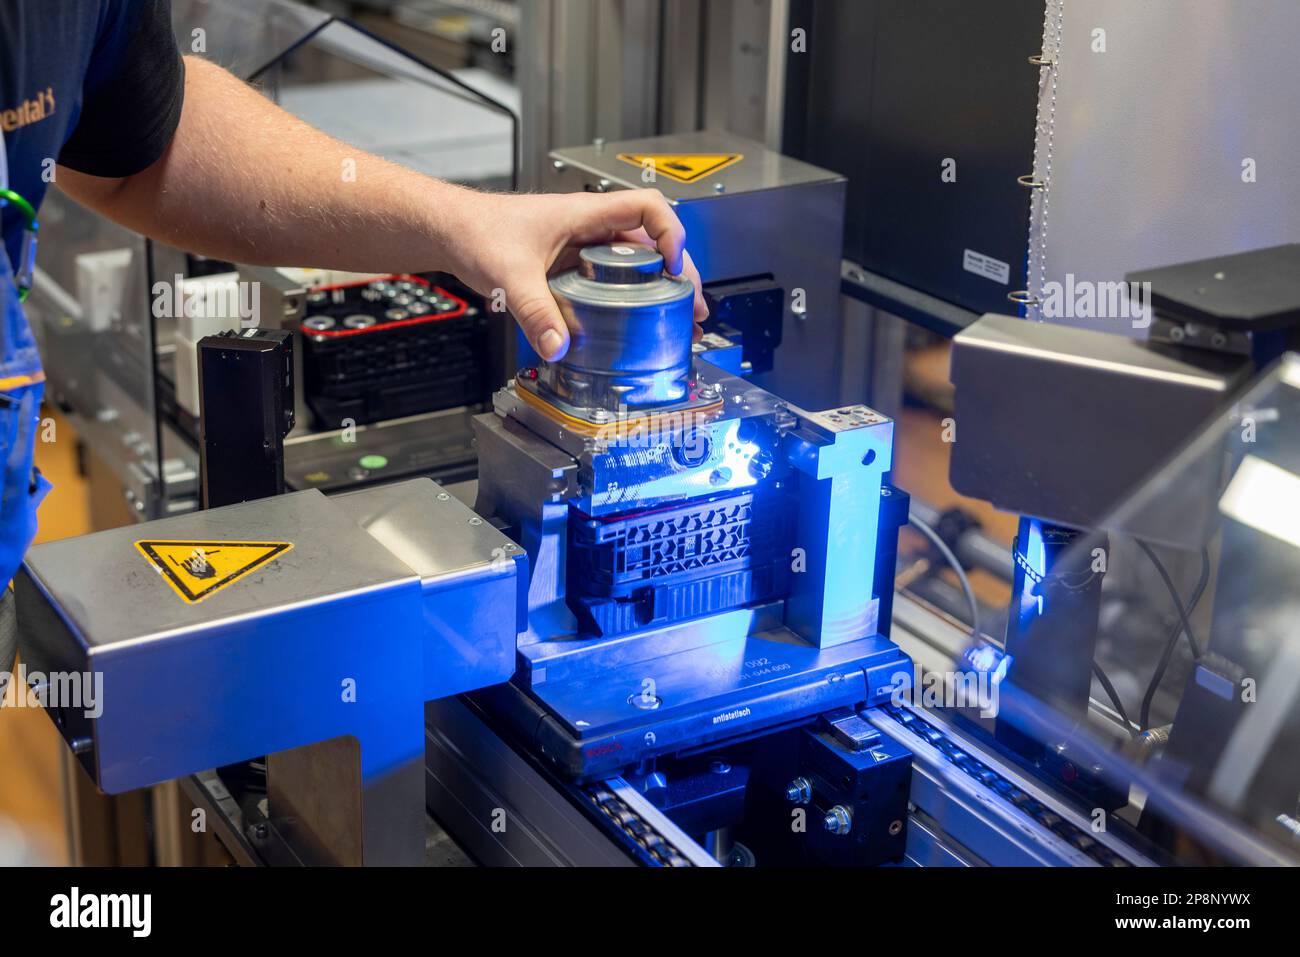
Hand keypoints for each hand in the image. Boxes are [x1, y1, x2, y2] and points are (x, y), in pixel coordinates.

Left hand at [445, 188, 706, 359]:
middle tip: (694, 306)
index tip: (674, 265)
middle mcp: (591, 227)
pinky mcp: (574, 265)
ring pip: (637, 261)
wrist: (453, 232)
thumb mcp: (509, 274)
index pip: (647, 207)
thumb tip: (558, 346)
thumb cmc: (478, 232)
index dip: (670, 232)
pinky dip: (634, 296)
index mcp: (585, 214)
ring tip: (682, 318)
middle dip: (680, 272)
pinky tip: (641, 320)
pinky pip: (615, 277)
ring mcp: (584, 246)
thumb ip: (534, 312)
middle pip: (653, 242)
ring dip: (662, 286)